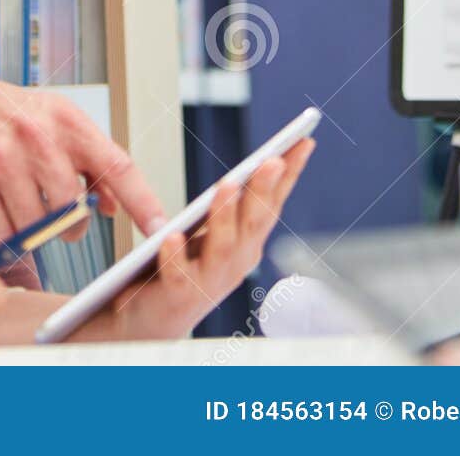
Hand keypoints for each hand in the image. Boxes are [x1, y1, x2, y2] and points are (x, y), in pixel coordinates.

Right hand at [0, 64, 164, 245]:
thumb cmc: (15, 115)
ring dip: (33, 233)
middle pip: (72, 211)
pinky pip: (0, 235)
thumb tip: (113, 206)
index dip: (144, 202)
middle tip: (57, 217)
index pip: (118, 167)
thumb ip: (91, 160)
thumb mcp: (60, 121)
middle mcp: (39, 138)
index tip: (163, 230)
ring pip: (35, 229)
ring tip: (23, 210)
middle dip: (69, 227)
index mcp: (70, 122)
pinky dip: (4, 237)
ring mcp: (2, 161)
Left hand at [73, 140, 313, 343]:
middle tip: (271, 159)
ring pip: (222, 246)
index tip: (304, 140)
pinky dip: (176, 255)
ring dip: (225, 215)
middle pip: (253, 222)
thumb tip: (272, 160)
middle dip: (263, 190)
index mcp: (248, 241)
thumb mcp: (222, 229)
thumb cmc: (189, 264)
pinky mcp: (177, 295)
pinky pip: (178, 275)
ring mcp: (209, 281)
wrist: (154, 319)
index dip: (291, 173)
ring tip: (225, 184)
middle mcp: (237, 261)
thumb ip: (240, 203)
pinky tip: (172, 235)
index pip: (273, 201)